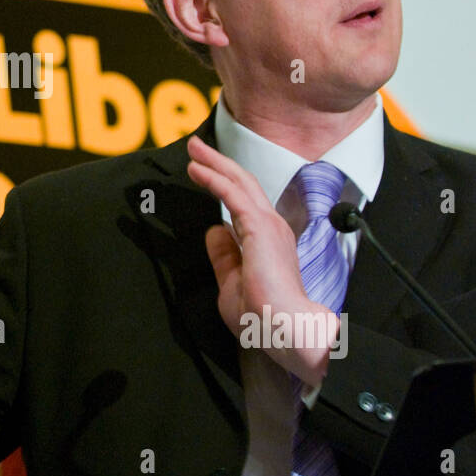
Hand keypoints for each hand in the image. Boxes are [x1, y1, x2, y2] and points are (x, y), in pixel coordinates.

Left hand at [185, 135, 335, 386]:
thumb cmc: (261, 314)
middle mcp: (271, 226)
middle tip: (196, 148)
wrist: (282, 328)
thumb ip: (223, 256)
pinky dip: (214, 178)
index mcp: (267, 239)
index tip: (203, 172)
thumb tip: (214, 231)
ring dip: (214, 163)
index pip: (244, 202)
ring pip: (239, 182)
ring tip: (193, 149)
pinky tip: (197, 169)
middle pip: (242, 184)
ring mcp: (268, 224)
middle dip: (218, 163)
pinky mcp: (259, 227)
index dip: (224, 183)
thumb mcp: (232, 281)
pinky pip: (233, 195)